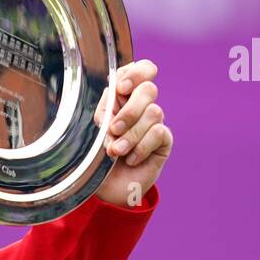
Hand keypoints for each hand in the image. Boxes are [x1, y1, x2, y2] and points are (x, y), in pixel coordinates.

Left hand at [93, 59, 171, 206]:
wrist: (106, 189)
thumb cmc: (96, 156)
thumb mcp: (95, 128)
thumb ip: (106, 106)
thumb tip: (116, 88)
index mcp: (123, 97)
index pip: (142, 70)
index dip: (136, 73)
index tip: (121, 88)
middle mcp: (142, 107)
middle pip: (149, 89)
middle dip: (129, 110)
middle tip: (113, 129)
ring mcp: (155, 123)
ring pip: (154, 112)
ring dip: (131, 134)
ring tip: (116, 152)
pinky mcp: (164, 141)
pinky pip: (159, 133)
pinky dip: (141, 147)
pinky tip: (131, 159)